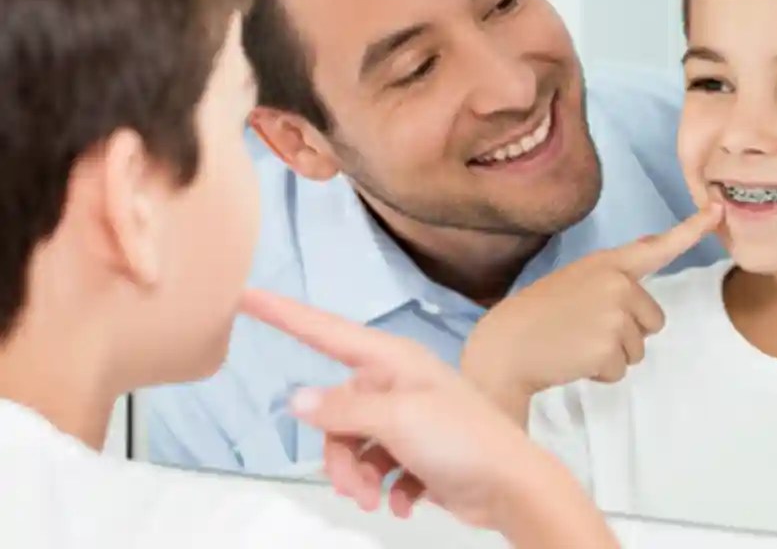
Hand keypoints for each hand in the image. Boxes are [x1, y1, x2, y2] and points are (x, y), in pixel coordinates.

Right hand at [237, 290, 615, 547]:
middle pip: (334, 412)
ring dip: (358, 478)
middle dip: (337, 454)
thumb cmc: (463, 440)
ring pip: (353, 446)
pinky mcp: (417, 453)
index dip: (284, 314)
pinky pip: (379, 468)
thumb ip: (344, 409)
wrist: (512, 487)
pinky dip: (386, 489)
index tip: (245, 294)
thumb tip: (298, 399)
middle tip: (355, 487)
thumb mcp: (397, 420)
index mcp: (392, 361)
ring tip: (377, 500)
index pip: (326, 332)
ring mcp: (407, 419)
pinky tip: (404, 502)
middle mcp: (397, 384)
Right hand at [461, 204, 722, 407]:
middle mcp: (617, 283)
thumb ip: (617, 269)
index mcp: (608, 263)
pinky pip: (622, 370)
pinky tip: (573, 358)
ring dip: (611, 354)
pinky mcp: (610, 347)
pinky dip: (601, 373)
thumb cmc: (539, 314)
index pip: (658, 245)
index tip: (720, 211)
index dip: (693, 229)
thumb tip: (652, 244)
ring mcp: (615, 315)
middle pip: (653, 320)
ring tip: (576, 342)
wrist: (506, 347)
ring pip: (639, 348)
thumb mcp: (578, 278)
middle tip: (584, 329)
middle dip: (626, 333)